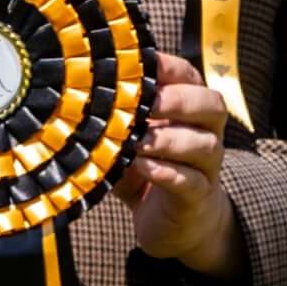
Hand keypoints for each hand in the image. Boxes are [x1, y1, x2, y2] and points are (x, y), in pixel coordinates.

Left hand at [124, 46, 239, 274]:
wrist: (173, 222)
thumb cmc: (146, 169)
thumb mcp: (128, 137)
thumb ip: (114, 115)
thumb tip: (75, 91)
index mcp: (191, 108)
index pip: (189, 76)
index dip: (168, 67)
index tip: (138, 63)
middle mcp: (207, 132)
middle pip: (211, 105)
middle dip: (179, 100)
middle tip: (148, 102)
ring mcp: (207, 166)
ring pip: (204, 144)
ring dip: (169, 139)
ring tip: (137, 140)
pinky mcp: (198, 196)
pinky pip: (190, 181)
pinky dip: (167, 173)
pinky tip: (144, 166)